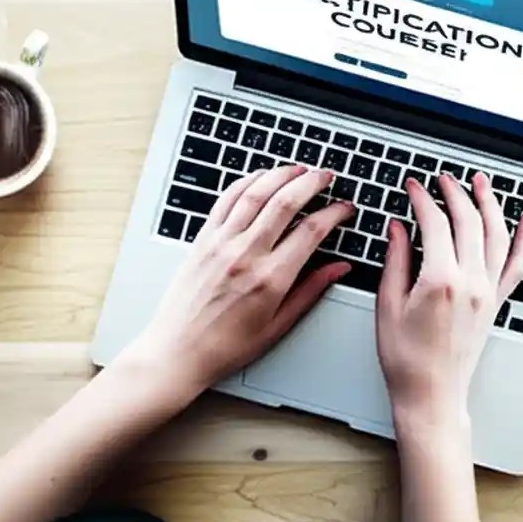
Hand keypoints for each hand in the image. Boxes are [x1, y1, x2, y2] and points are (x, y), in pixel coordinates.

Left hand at [121, 165, 354, 396]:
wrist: (177, 352)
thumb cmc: (226, 346)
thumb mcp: (279, 325)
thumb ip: (311, 290)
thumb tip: (339, 268)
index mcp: (270, 279)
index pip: (312, 231)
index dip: (335, 213)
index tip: (345, 208)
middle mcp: (245, 255)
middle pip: (285, 202)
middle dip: (312, 182)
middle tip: (327, 175)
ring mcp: (221, 244)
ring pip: (255, 193)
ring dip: (281, 174)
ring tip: (299, 169)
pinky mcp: (202, 240)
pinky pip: (226, 200)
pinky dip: (246, 182)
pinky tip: (261, 177)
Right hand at [375, 171, 522, 431]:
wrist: (432, 394)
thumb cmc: (405, 359)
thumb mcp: (387, 305)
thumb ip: (395, 261)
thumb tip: (397, 228)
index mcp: (440, 280)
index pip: (434, 223)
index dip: (422, 199)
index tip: (413, 187)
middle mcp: (471, 282)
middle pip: (468, 222)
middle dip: (454, 193)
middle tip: (441, 179)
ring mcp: (488, 291)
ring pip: (497, 235)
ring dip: (489, 204)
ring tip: (480, 182)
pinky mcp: (496, 302)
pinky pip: (518, 264)